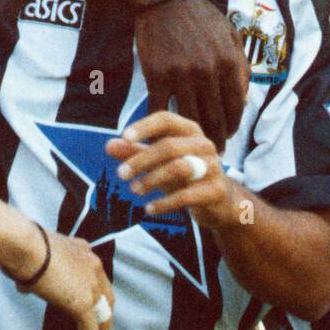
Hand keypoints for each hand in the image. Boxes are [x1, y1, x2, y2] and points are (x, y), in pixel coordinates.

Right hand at [13, 227, 113, 329]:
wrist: (25, 246)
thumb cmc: (22, 246)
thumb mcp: (36, 253)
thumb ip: (36, 269)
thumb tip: (24, 284)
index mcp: (84, 251)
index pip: (97, 277)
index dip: (96, 295)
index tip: (91, 308)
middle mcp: (93, 266)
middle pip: (107, 298)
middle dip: (104, 318)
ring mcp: (90, 285)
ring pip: (103, 317)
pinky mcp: (83, 304)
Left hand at [106, 111, 238, 228]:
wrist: (221, 201)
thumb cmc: (186, 175)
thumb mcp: (159, 162)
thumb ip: (135, 153)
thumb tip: (109, 145)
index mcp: (189, 131)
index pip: (166, 120)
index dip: (145, 127)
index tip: (124, 137)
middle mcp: (203, 144)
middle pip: (169, 146)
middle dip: (142, 160)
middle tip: (121, 174)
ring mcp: (213, 167)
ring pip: (179, 167)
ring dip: (152, 179)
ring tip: (134, 190)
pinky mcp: (216, 190)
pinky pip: (187, 195)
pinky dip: (165, 203)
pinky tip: (149, 209)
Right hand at [123, 0, 247, 149]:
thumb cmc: (200, 16)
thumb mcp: (230, 34)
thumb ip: (240, 65)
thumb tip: (244, 97)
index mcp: (229, 62)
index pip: (236, 106)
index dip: (233, 125)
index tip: (229, 136)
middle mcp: (208, 72)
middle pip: (215, 117)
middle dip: (215, 138)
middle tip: (213, 151)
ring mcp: (181, 75)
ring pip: (190, 117)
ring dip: (191, 137)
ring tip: (191, 147)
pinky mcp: (158, 75)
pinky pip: (160, 109)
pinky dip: (161, 125)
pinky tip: (162, 135)